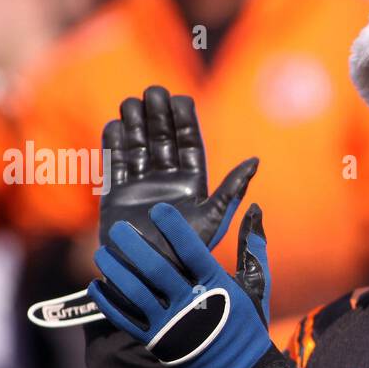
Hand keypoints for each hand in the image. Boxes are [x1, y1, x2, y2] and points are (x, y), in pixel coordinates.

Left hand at [88, 201, 272, 367]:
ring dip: (116, 271)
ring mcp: (172, 325)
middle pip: (156, 270)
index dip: (174, 229)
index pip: (192, 251)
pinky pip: (126, 320)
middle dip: (134, 246)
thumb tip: (254, 210)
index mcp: (217, 286)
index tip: (158, 211)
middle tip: (117, 229)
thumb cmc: (247, 326)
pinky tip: (96, 287)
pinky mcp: (157, 343)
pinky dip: (109, 304)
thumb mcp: (256, 286)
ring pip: (135, 292)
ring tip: (102, 254)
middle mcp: (192, 304)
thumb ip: (253, 248)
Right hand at [99, 85, 256, 249]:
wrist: (151, 276)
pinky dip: (113, 145)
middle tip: (153, 91)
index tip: (181, 99)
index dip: (185, 121)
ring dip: (135, 124)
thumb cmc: (188, 250)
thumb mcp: (214, 218)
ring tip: (132, 101)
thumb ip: (232, 189)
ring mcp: (141, 187)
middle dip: (158, 116)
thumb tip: (255, 161)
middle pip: (162, 140)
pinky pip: (115, 164)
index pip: (190, 145)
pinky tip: (114, 124)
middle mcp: (168, 182)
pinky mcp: (116, 196)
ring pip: (138, 147)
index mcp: (193, 185)